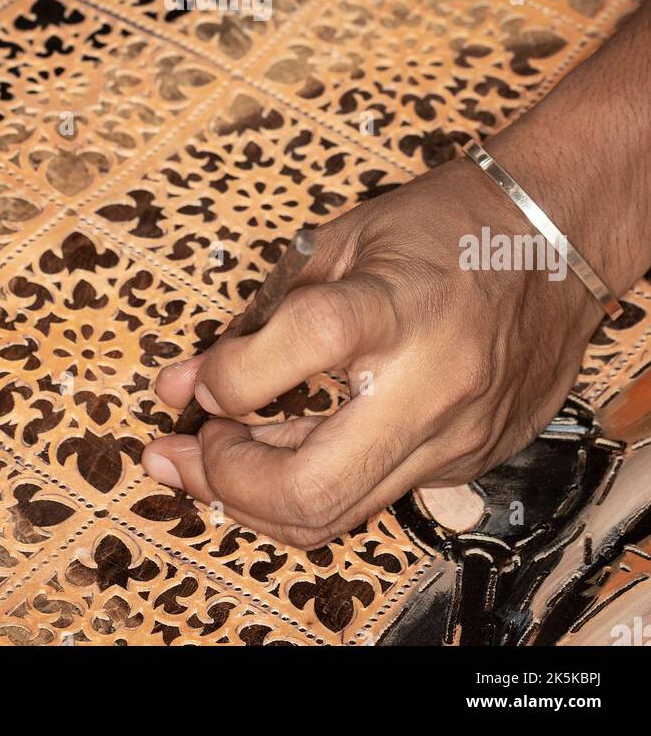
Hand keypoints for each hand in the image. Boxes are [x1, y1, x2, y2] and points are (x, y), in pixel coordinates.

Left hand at [142, 130, 604, 548]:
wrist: (556, 241)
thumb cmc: (446, 224)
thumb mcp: (344, 242)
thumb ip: (263, 317)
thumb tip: (184, 383)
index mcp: (398, 307)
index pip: (295, 350)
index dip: (222, 377)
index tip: (193, 378)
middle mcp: (432, 385)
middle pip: (310, 488)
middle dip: (225, 482)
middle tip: (183, 451)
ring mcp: (456, 436)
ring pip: (337, 513)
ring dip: (256, 497)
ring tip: (211, 459)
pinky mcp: (469, 461)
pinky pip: (374, 493)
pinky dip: (315, 480)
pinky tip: (284, 447)